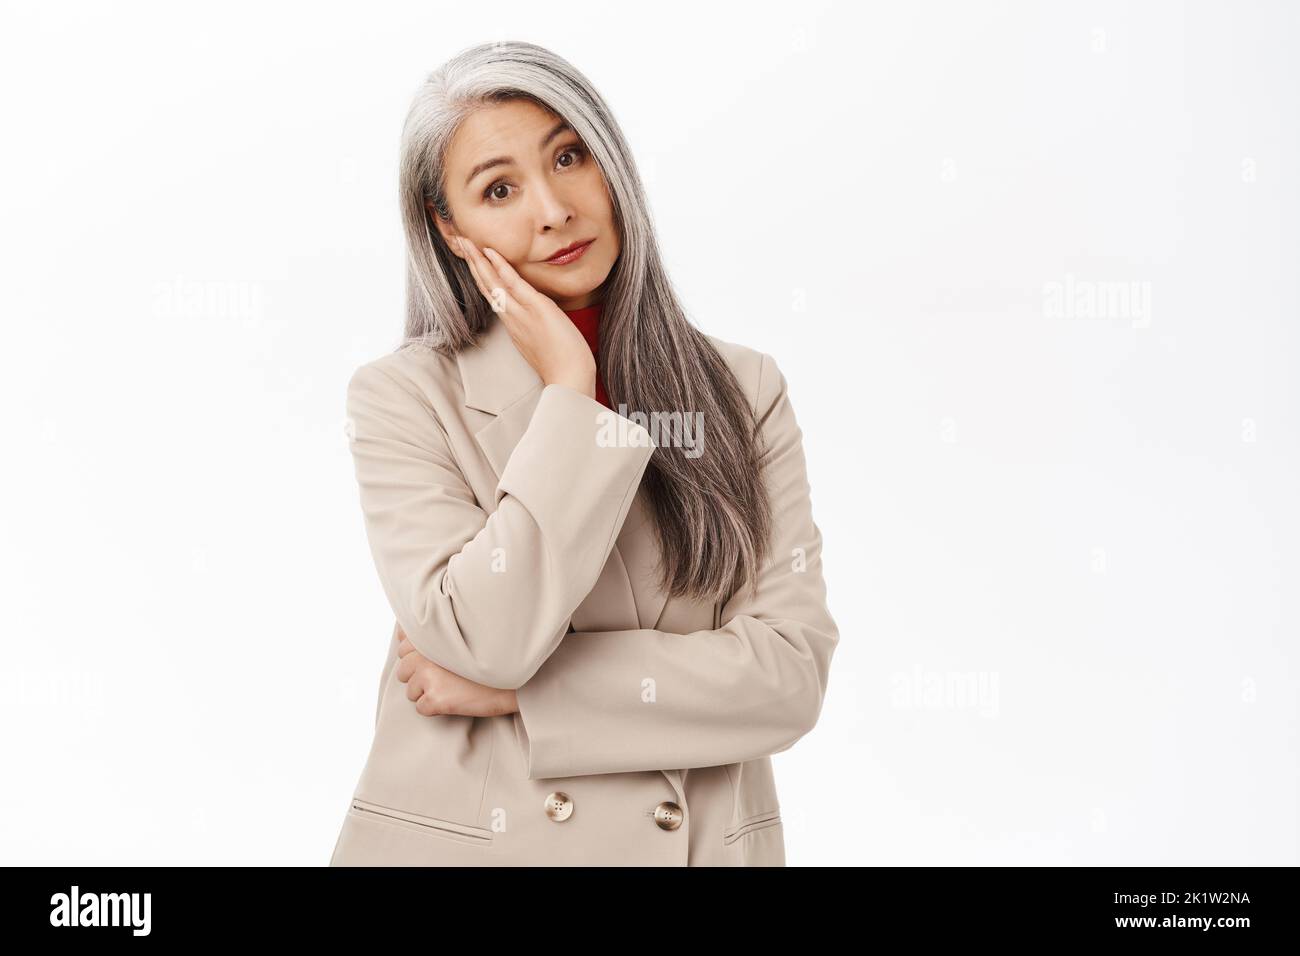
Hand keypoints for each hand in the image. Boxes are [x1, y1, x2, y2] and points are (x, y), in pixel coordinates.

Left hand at [395, 627, 518, 716]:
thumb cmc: (491, 656)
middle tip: (446, 676)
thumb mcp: (462, 635)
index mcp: (430, 637)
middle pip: (403, 670)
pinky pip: (421, 708)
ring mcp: (428, 678)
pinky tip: (454, 699)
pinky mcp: (434, 699)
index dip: (417, 655)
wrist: (514, 681)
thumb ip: (434, 631)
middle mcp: (425, 655)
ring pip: (411, 691)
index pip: (403, 645)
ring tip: (453, 687)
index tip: (436, 659)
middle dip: (419, 675)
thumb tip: (402, 630)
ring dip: (427, 692)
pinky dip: (434, 708)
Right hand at [453, 235, 596, 398]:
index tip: (472, 260)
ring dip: (477, 260)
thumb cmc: (563, 366)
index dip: (481, 277)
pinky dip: (500, 266)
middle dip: (472, 263)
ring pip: (492, 283)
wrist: (570, 379)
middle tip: (459, 243)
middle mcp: (512, 319)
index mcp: (514, 326)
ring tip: (464, 241)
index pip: (493, 295)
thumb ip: (537, 330)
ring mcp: (521, 314)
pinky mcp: (536, 309)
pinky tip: (490, 252)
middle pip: (485, 286)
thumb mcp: (544, 344)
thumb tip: (540, 320)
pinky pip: (513, 284)